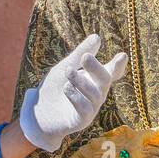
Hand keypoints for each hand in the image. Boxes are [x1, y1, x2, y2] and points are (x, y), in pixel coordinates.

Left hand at [19, 34, 127, 151]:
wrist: (36, 114)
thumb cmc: (53, 89)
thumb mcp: (65, 67)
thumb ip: (79, 53)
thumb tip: (97, 36)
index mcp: (94, 80)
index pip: (111, 72)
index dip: (118, 65)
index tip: (122, 56)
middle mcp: (96, 94)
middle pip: (104, 80)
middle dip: (96, 67)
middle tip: (85, 56)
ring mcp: (90, 108)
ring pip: (94, 94)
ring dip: (80, 81)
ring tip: (68, 71)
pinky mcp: (81, 121)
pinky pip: (85, 109)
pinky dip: (76, 97)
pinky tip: (67, 87)